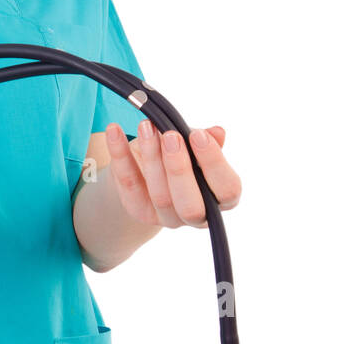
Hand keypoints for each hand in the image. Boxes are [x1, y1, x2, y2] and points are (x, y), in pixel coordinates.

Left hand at [104, 121, 240, 229]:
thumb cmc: (181, 156)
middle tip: (170, 136)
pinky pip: (128, 184)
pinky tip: (115, 130)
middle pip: (191, 205)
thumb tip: (217, 132)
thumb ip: (206, 141)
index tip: (199, 135)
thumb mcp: (195, 146)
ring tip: (146, 126)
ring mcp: (166, 217)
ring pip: (159, 194)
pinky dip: (120, 155)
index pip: (227, 190)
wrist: (149, 172)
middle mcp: (196, 215)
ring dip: (151, 156)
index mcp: (219, 198)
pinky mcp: (138, 210)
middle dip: (179, 169)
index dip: (214, 163)